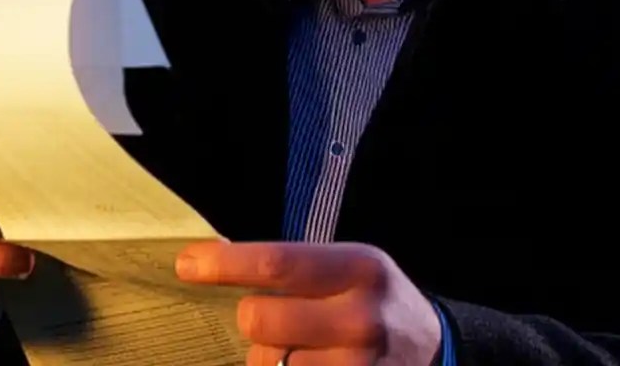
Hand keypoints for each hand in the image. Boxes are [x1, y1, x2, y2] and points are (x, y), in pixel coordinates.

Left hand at [176, 241, 440, 365]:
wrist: (432, 348)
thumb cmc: (372, 299)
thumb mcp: (348, 266)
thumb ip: (294, 268)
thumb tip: (210, 266)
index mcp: (359, 268)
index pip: (277, 263)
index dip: (224, 264)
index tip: (187, 264)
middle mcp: (362, 319)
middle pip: (259, 320)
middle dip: (253, 320)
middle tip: (273, 319)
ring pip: (268, 364)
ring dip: (270, 360)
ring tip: (305, 350)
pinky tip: (310, 363)